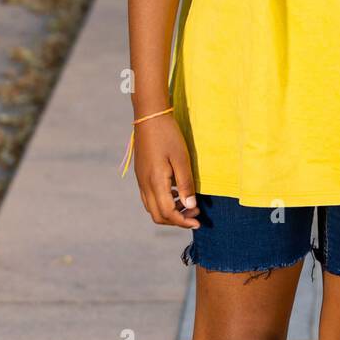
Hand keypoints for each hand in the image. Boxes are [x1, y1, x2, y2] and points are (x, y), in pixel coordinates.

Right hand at [133, 112, 200, 227]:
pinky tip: (177, 193)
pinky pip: (150, 198)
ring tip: (188, 205)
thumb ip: (186, 184)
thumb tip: (190, 207)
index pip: (167, 213)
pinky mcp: (141, 175)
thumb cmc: (168, 135)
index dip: (182, 221)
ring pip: (152, 208)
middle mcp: (145, 185)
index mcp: (155, 182)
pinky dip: (163, 202)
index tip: (197, 222)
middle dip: (176, 220)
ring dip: (169, 212)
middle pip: (157, 215)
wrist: (150, 117)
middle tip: (195, 214)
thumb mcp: (182, 158)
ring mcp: (141, 180)